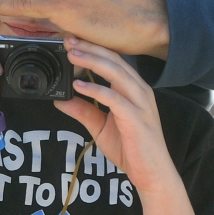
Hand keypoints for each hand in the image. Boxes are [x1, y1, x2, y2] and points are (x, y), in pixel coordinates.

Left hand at [54, 37, 175, 194]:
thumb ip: (84, 111)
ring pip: (116, 73)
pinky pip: (114, 98)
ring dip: (92, 61)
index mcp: (134, 89)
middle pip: (115, 60)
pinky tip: (78, 86)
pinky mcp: (136, 118)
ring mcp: (140, 103)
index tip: (72, 42)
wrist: (152, 174)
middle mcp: (140, 91)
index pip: (114, 61)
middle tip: (69, 40)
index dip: (94, 49)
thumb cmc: (131, 149)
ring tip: (72, 55)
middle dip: (91, 48)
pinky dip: (95, 89)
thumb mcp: (101, 127)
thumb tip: (61, 100)